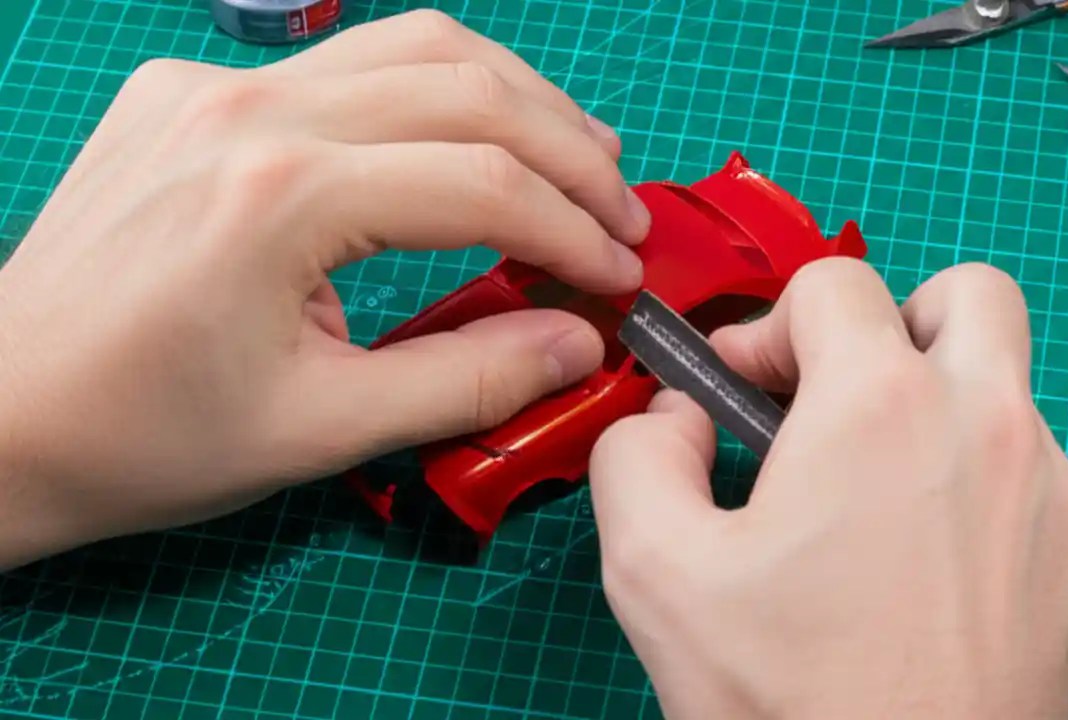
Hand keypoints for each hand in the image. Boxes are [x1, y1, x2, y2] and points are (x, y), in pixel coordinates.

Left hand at [0, 10, 649, 569]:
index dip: (574, 231)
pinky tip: (462, 140)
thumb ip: (468, 380)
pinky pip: (346, 60)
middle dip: (570, 151)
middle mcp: (248, 110)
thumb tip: (576, 343)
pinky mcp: (192, 90)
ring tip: (577, 156)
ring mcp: (213, 85)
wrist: (4, 416)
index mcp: (278, 196)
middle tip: (621, 213)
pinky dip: (431, 90)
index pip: (481, 181)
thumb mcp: (321, 429)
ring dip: (514, 97)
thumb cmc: (142, 435)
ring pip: (415, 44)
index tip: (620, 278)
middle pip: (466, 86)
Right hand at [589, 259, 1067, 717]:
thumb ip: (637, 455)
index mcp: (880, 405)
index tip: (741, 393)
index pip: (832, 283)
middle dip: (891, 322)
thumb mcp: (655, 570)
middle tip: (834, 399)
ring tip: (866, 490)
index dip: (767, 327)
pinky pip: (1025, 467)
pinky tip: (915, 558)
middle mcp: (984, 425)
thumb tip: (673, 419)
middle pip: (968, 293)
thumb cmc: (795, 702)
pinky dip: (970, 475)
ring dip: (933, 400)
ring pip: (1002, 383)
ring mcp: (1044, 490)